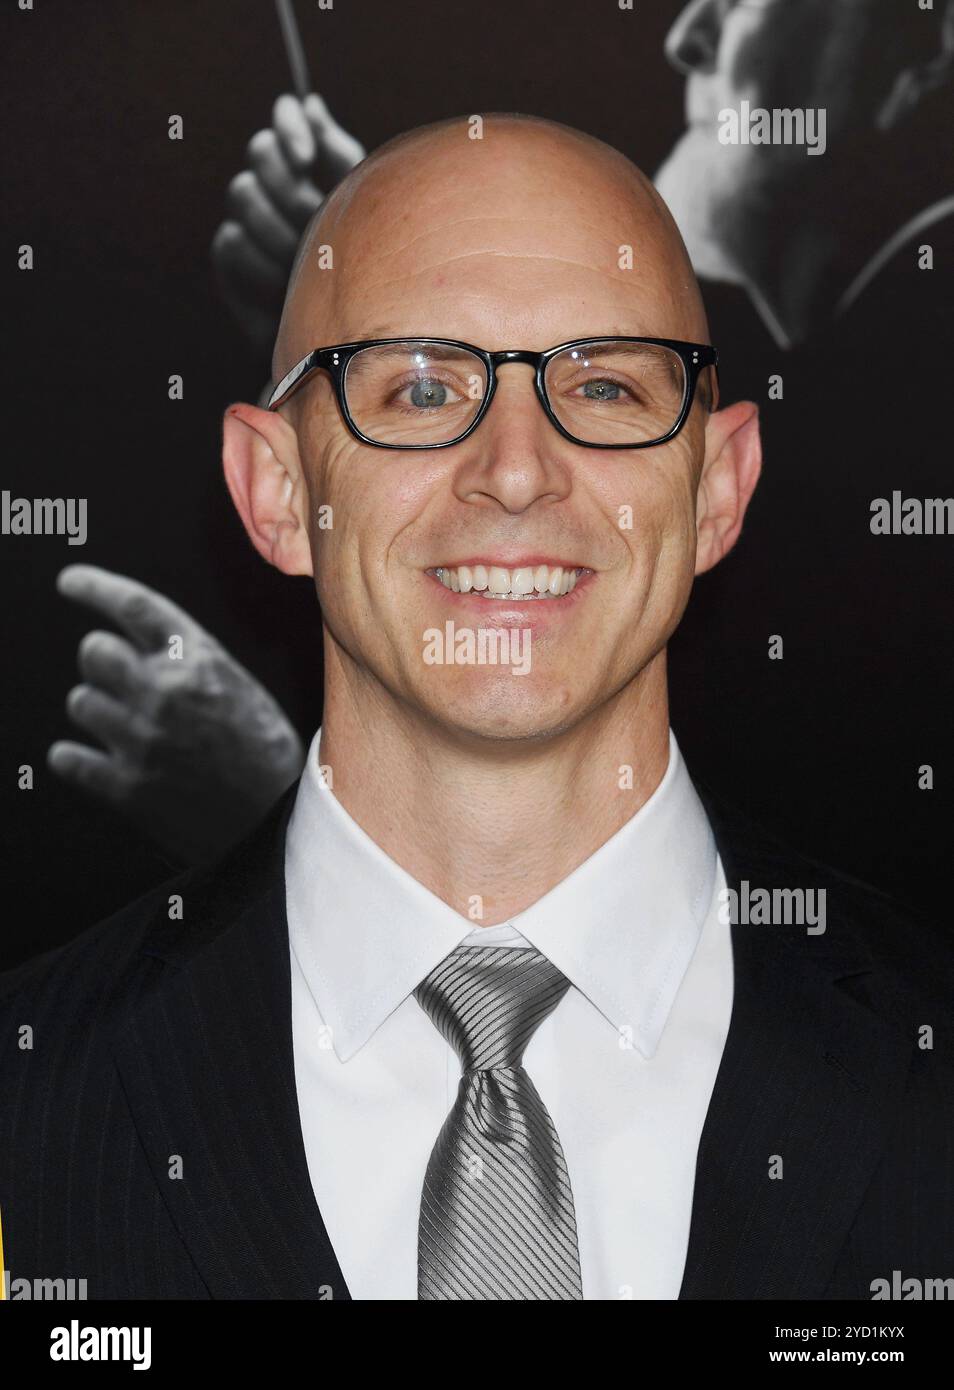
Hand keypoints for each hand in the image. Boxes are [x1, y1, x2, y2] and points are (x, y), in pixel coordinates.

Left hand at [48, 565, 306, 865]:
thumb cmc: (265, 754)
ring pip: (81, 702)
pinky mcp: (126, 786)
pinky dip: (75, 759)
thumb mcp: (241, 688)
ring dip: (97, 712)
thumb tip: (144, 643)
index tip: (70, 581)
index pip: (135, 605)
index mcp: (199, 661)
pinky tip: (93, 761)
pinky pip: (67, 758)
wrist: (277, 820)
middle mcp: (166, 692)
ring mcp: (143, 739)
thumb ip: (193, 661)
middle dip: (101, 662)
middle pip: (94, 651)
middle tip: (118, 681)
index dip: (95, 586)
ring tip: (127, 730)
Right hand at [211, 92, 364, 359]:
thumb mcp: (360, 210)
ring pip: (244, 195)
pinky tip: (284, 288)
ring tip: (304, 263)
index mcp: (311, 169)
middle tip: (313, 222)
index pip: (287, 121)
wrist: (345, 342)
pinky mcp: (231, 259)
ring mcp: (249, 221)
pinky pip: (231, 244)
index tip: (307, 160)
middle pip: (261, 154)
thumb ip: (337, 152)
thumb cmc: (363, 273)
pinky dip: (260, 266)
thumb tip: (310, 104)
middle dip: (289, 187)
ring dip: (278, 230)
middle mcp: (276, 188)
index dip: (290, 130)